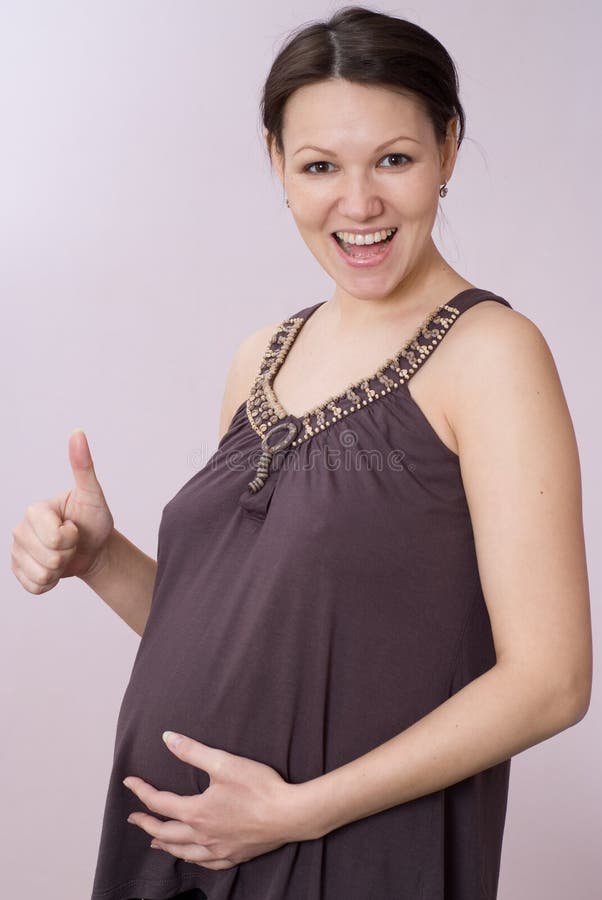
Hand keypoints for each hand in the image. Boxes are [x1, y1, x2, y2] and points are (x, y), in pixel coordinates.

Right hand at [11, 428, 113, 591]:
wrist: (94, 547)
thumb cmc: (93, 520)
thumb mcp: (92, 495)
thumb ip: (83, 466)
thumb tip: (77, 432)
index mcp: (35, 510)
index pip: (53, 537)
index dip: (71, 537)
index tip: (74, 526)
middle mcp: (20, 529)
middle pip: (48, 558)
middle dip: (67, 554)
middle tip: (72, 542)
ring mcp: (17, 551)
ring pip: (41, 575)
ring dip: (60, 570)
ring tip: (65, 554)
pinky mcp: (19, 571)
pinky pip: (35, 587)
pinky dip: (51, 584)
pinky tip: (56, 569)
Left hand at [123, 731, 307, 869]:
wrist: (289, 814)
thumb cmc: (259, 787)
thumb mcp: (224, 762)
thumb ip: (193, 751)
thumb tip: (167, 738)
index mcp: (196, 812)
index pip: (160, 802)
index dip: (141, 791)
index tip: (129, 782)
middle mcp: (202, 835)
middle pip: (165, 832)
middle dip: (146, 824)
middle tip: (133, 818)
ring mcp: (218, 848)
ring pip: (182, 852)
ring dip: (164, 845)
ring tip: (154, 842)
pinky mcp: (233, 855)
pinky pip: (205, 863)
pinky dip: (191, 859)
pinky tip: (192, 856)